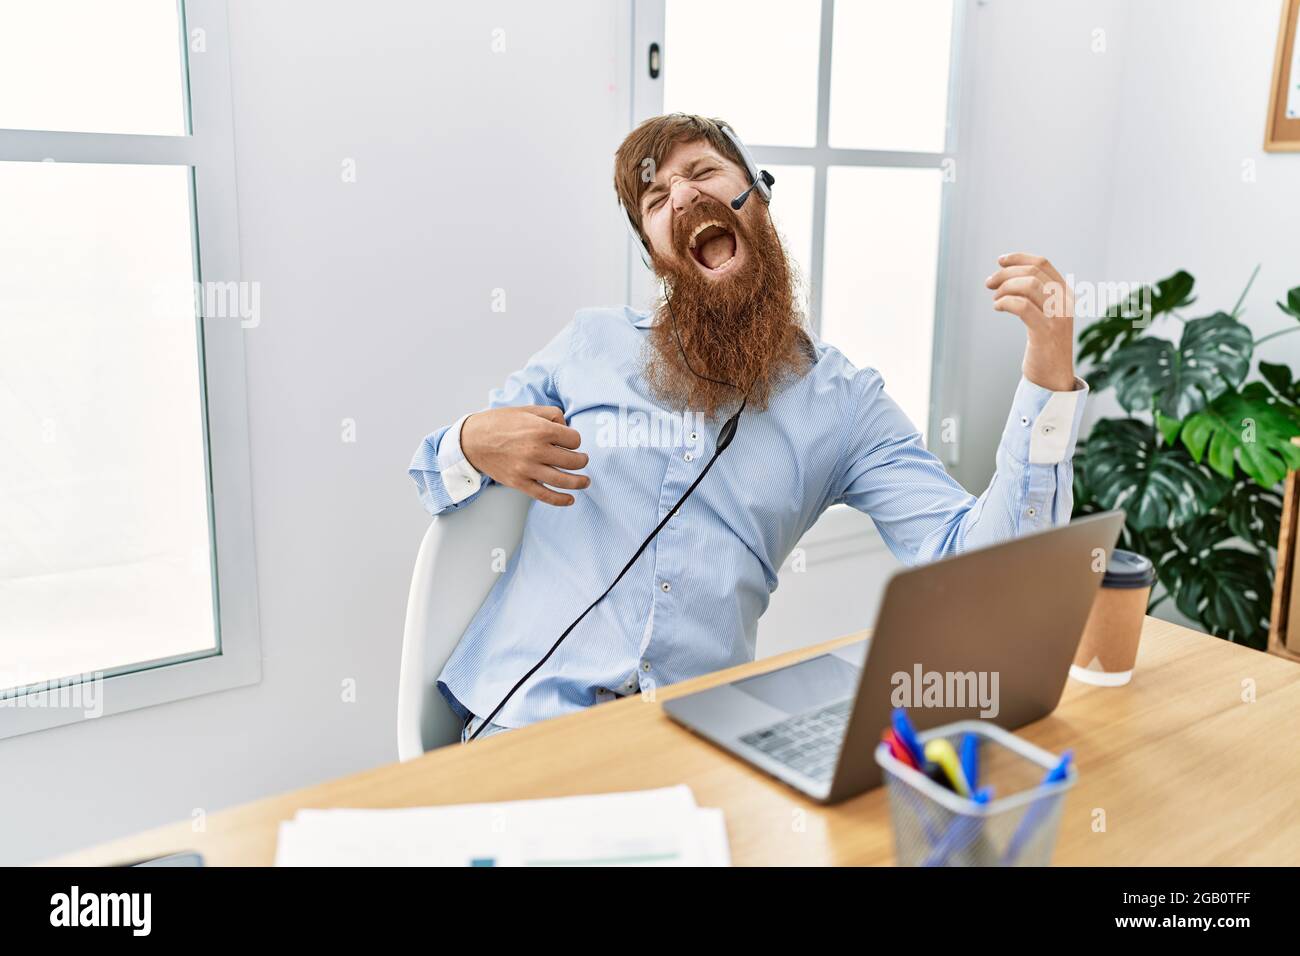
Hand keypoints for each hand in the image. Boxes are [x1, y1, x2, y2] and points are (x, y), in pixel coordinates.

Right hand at [460, 405, 588, 505]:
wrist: (472, 440)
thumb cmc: (500, 423)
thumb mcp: (527, 410)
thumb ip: (552, 414)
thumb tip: (567, 427)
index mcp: (541, 430)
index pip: (574, 440)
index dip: (575, 440)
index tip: (569, 441)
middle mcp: (536, 450)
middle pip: (573, 461)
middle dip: (582, 461)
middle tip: (582, 460)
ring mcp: (528, 469)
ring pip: (564, 481)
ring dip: (579, 482)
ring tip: (585, 482)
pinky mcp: (519, 483)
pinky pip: (545, 495)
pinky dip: (561, 500)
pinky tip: (570, 499)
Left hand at [985, 252, 1077, 392]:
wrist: (1053, 378)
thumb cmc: (1043, 346)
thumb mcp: (1044, 316)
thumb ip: (1035, 297)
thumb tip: (1006, 277)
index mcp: (1066, 294)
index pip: (1043, 263)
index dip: (1019, 258)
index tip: (1000, 261)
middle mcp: (1066, 302)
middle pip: (1033, 272)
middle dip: (1005, 274)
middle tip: (989, 284)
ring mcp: (1058, 317)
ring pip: (1029, 285)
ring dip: (1005, 287)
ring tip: (995, 299)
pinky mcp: (1046, 332)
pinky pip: (1022, 306)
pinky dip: (1005, 302)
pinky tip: (997, 307)